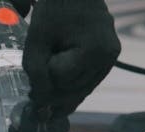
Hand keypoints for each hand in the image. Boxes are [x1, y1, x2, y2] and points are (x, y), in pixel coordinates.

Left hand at [23, 0, 120, 117]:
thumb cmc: (53, 13)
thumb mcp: (36, 42)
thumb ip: (36, 73)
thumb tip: (41, 104)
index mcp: (94, 49)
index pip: (62, 80)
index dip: (45, 78)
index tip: (35, 72)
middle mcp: (108, 57)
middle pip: (74, 90)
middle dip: (53, 93)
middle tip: (32, 97)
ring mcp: (111, 58)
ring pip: (82, 90)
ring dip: (63, 94)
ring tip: (44, 96)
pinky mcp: (108, 59)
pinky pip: (88, 82)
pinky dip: (72, 88)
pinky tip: (58, 94)